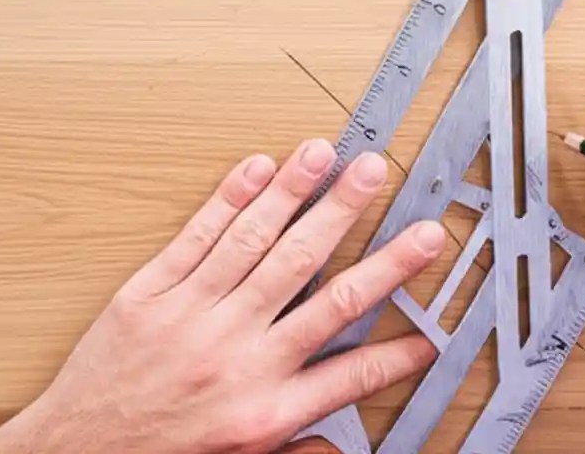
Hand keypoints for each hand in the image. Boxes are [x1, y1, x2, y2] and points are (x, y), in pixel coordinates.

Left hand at [0, 140, 444, 453]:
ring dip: (304, 198)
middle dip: (372, 245)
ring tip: (336, 160)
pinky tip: (261, 170)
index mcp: (264, 410)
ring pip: (262, 247)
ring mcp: (194, 318)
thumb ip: (296, 450)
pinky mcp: (150, 294)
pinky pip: (197, 238)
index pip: (353, 374)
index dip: (400, 351)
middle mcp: (238, 359)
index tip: (433, 330)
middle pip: (322, 290)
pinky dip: (231, 199)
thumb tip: (345, 449)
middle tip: (409, 213)